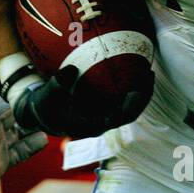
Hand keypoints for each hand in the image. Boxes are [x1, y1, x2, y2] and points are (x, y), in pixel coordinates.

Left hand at [0, 90, 46, 192]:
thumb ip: (3, 108)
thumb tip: (17, 93)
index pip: (7, 102)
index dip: (21, 97)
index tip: (36, 94)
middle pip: (17, 118)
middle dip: (31, 114)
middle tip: (46, 111)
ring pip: (21, 134)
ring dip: (34, 131)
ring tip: (48, 126)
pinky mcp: (4, 160)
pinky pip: (21, 151)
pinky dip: (32, 146)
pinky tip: (43, 140)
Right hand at [10, 66, 145, 138]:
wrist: (44, 113)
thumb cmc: (47, 107)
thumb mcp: (48, 96)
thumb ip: (58, 84)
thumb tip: (71, 70)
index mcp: (94, 124)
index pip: (121, 118)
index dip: (133, 104)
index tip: (139, 88)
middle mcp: (103, 121)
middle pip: (131, 112)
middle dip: (143, 95)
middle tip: (149, 74)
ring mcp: (105, 115)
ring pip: (128, 105)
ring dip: (140, 90)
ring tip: (147, 70)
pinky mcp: (104, 107)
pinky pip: (121, 97)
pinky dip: (129, 85)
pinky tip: (133, 68)